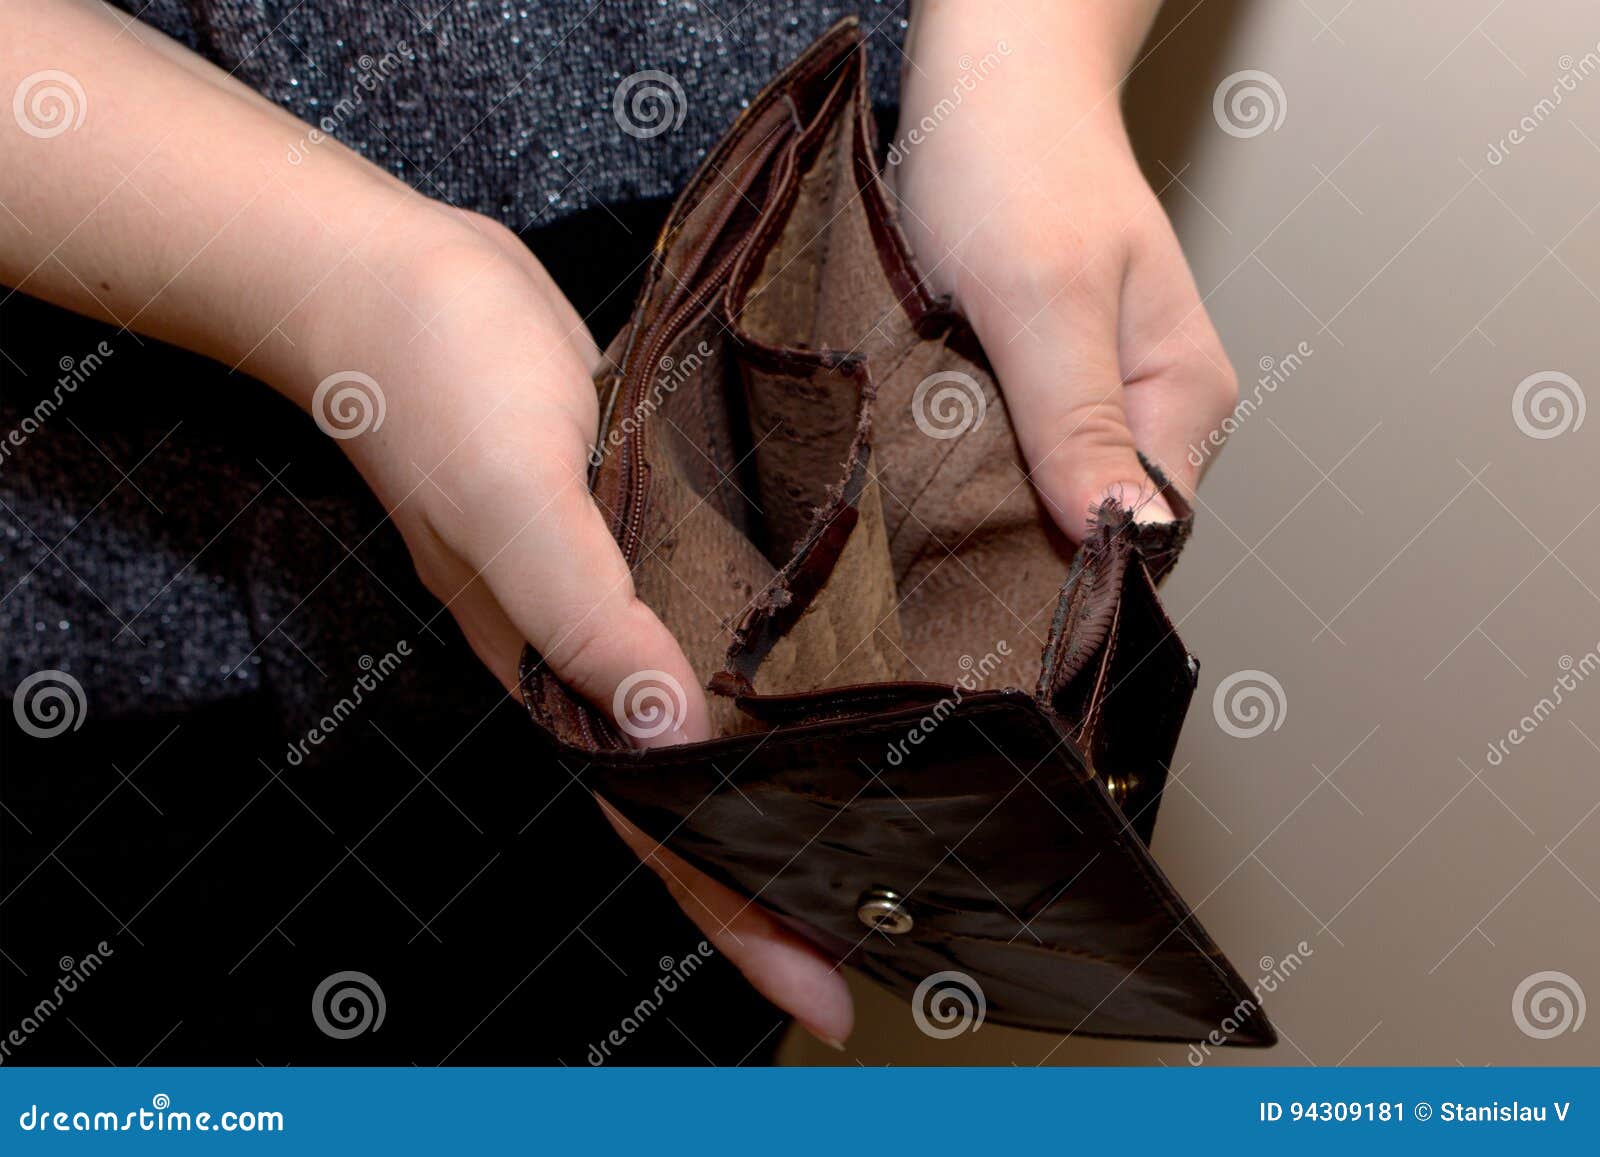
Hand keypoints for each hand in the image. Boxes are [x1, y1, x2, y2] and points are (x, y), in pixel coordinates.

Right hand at [306, 208, 853, 1047]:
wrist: (401, 284)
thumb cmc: (439, 391)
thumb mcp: (514, 504)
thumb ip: (585, 618)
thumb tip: (670, 734)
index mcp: (559, 682)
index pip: (661, 833)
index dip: (737, 920)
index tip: (825, 999)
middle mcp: (600, 659)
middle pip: (704, 799)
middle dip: (785, 875)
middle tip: (896, 936)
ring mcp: (629, 598)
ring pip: (720, 721)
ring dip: (792, 779)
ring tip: (889, 827)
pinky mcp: (652, 532)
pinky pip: (725, 627)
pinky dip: (781, 666)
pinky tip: (851, 668)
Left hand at [893, 9, 1237, 539]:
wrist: (984, 82)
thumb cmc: (1019, 166)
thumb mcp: (1042, 299)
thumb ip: (1077, 420)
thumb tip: (1120, 533)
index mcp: (1183, 399)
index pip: (1145, 536)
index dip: (1076, 562)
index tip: (999, 566)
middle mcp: (1147, 409)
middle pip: (1092, 525)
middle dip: (1020, 535)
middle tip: (944, 519)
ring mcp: (1091, 398)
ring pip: (1041, 495)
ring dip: (982, 498)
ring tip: (930, 476)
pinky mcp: (1038, 384)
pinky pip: (1006, 454)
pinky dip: (962, 457)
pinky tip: (927, 446)